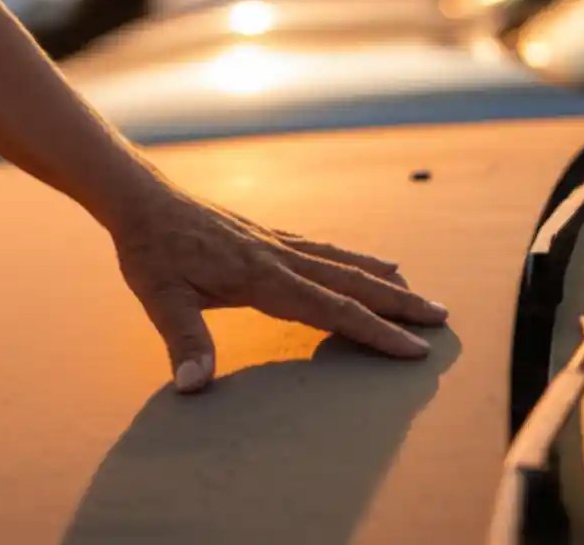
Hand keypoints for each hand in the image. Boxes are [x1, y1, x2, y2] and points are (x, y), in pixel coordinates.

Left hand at [110, 186, 448, 393]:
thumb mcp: (158, 298)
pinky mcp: (266, 233)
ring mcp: (275, 241)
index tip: (414, 350)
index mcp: (261, 276)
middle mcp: (278, 255)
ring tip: (417, 291)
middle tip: (442, 318)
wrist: (140, 197)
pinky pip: (322, 246)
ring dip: (382, 278)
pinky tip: (366, 260)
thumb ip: (182, 340)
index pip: (330, 308)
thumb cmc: (149, 249)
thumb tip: (193, 386)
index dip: (374, 332)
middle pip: (351, 281)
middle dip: (398, 303)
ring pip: (342, 260)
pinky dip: (352, 256)